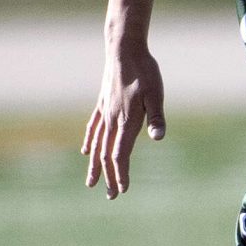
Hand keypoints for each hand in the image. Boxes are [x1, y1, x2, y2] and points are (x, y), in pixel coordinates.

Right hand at [81, 49, 165, 198]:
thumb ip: (156, 116)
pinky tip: (87, 151)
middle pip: (107, 154)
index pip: (120, 154)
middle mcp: (112, 120)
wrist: (123, 49)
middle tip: (111, 196)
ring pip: (97, 145)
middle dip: (109, 177)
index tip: (123, 189)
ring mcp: (105, 112)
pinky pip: (93, 127)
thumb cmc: (144, 70)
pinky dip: (90, 141)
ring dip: (96, 166)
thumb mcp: (156, 93)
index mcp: (126, 121)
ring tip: (92, 183)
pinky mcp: (102, 104)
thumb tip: (158, 137)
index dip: (121, 173)